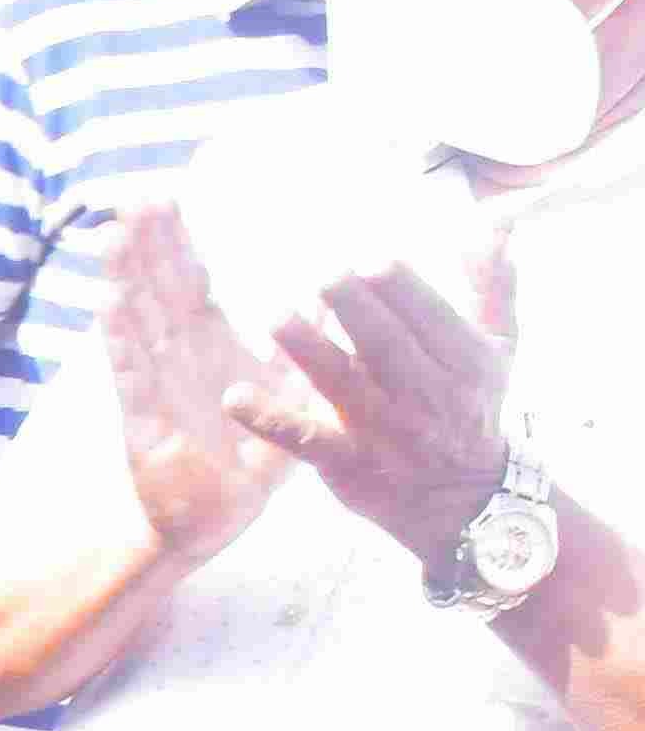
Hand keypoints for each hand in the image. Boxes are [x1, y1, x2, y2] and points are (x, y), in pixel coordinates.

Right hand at [100, 204, 295, 567]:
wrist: (215, 522)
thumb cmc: (243, 463)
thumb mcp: (283, 395)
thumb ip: (300, 345)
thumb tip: (324, 293)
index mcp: (206, 351)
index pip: (188, 284)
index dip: (177, 241)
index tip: (168, 194)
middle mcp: (173, 361)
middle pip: (156, 291)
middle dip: (145, 245)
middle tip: (134, 194)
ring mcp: (153, 389)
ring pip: (136, 322)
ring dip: (123, 279)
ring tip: (112, 234)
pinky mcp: (142, 423)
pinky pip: (131, 374)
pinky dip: (119, 339)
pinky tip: (108, 304)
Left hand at [241, 246, 523, 566]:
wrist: (464, 501)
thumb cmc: (473, 410)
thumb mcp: (498, 351)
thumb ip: (492, 290)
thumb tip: (494, 229)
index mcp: (465, 361)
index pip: (429, 315)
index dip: (399, 286)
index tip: (370, 259)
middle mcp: (426, 395)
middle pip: (385, 344)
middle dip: (354, 306)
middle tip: (323, 274)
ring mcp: (383, 431)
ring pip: (343, 384)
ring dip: (308, 349)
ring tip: (276, 316)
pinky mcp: (345, 462)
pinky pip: (302, 439)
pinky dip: (268, 420)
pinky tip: (234, 397)